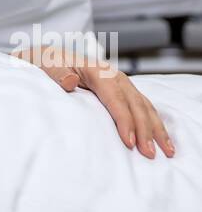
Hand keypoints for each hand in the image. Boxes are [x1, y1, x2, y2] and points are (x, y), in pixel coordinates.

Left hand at [13, 45, 174, 158]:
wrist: (46, 57)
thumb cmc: (44, 65)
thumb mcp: (44, 66)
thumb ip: (57, 74)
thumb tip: (71, 81)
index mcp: (95, 70)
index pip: (114, 96)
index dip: (124, 119)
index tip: (129, 142)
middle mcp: (112, 75)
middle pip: (134, 102)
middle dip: (145, 128)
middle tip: (149, 154)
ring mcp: (119, 82)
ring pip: (143, 105)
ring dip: (155, 128)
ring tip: (166, 151)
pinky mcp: (121, 91)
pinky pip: (142, 106)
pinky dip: (153, 122)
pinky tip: (160, 138)